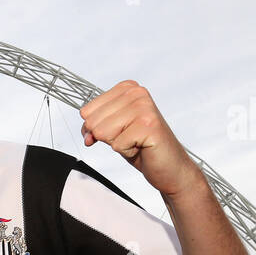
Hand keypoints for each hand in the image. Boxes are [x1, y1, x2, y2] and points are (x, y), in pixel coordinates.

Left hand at [80, 81, 201, 197]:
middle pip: (93, 122)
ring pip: (103, 132)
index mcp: (127, 88)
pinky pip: (117, 145)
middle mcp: (137, 93)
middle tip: (128, 139)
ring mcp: (144, 108)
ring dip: (117, 144)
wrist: (169, 166)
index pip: (86, 111)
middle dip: (106, 138)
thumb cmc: (141, 147)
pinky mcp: (148, 126)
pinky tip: (142, 147)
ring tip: (135, 142)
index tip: (114, 132)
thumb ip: (95, 125)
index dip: (94, 129)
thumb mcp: (112, 130)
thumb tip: (87, 133)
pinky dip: (127, 152)